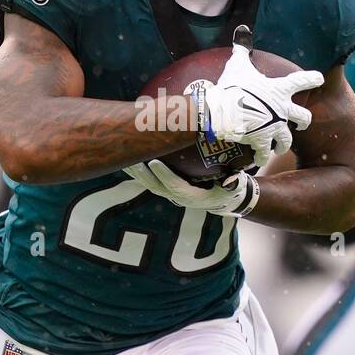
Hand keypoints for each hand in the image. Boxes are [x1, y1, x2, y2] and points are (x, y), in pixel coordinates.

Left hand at [124, 159, 259, 218]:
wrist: (221, 198)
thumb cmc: (227, 190)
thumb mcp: (234, 189)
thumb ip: (233, 185)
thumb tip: (231, 182)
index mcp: (191, 197)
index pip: (175, 186)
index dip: (164, 175)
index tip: (154, 162)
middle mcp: (176, 196)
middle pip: (154, 185)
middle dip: (141, 173)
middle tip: (130, 158)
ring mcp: (168, 192)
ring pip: (147, 182)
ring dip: (134, 171)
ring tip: (120, 156)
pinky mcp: (164, 186)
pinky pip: (148, 178)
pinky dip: (137, 169)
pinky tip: (125, 157)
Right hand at [197, 44, 323, 167]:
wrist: (223, 111)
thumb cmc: (232, 86)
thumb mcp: (238, 65)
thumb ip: (243, 49)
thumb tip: (242, 30)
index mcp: (281, 90)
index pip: (303, 81)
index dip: (313, 78)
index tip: (319, 78)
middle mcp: (283, 110)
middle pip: (304, 118)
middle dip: (304, 121)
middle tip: (304, 123)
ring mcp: (274, 127)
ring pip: (287, 140)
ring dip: (283, 144)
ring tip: (279, 147)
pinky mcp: (262, 141)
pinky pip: (265, 153)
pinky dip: (261, 157)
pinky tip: (258, 159)